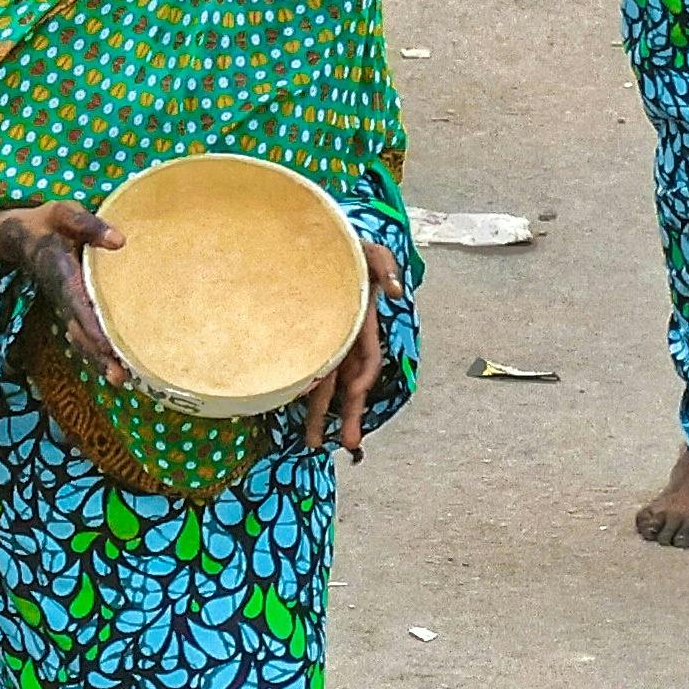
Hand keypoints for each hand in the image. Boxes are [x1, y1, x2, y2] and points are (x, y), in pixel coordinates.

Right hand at [0, 198, 125, 379]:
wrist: (18, 234)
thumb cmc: (47, 222)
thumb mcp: (64, 213)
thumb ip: (89, 225)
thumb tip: (119, 242)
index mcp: (62, 273)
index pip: (78, 304)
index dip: (92, 325)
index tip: (107, 345)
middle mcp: (61, 295)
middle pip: (79, 331)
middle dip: (97, 354)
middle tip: (120, 377)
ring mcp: (63, 304)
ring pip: (79, 337)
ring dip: (97, 359)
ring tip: (120, 380)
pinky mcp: (68, 307)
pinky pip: (80, 333)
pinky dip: (94, 351)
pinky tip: (113, 366)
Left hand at [302, 239, 401, 457]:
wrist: (316, 242)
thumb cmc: (345, 246)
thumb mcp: (370, 249)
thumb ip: (386, 266)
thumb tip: (397, 292)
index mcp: (362, 322)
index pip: (368, 358)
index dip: (363, 378)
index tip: (355, 396)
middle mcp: (344, 338)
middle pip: (348, 383)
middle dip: (348, 414)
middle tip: (348, 445)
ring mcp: (324, 341)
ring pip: (325, 384)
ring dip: (320, 414)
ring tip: (312, 443)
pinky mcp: (302, 339)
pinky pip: (305, 370)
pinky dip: (300, 393)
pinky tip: (291, 411)